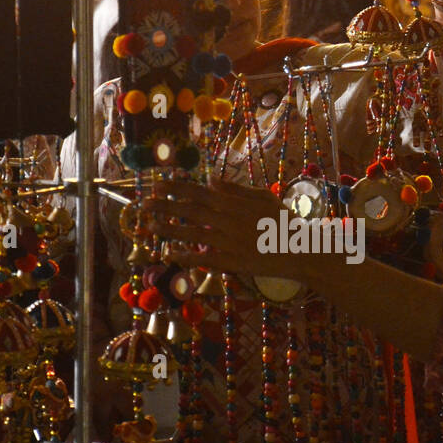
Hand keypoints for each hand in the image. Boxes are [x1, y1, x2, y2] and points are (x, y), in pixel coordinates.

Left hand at [144, 179, 308, 281]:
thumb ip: (236, 189)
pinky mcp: (231, 261)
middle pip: (189, 210)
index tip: (157, 186)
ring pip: (191, 233)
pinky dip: (185, 255)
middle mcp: (227, 219)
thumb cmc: (283, 221)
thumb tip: (212, 181)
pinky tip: (170, 254)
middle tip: (143, 204)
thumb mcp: (263, 197)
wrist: (299, 249)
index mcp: (234, 202)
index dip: (175, 189)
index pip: (198, 192)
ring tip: (149, 226)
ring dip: (168, 229)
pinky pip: (203, 257)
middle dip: (164, 206)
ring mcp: (228, 240)